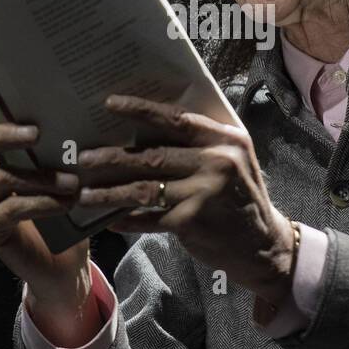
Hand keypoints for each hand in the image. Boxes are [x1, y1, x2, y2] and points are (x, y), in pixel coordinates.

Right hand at [0, 98, 89, 309]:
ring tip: (72, 181)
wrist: (64, 266)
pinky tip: (64, 203)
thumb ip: (55, 149)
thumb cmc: (64, 211)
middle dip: (3, 136)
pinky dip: (41, 203)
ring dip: (40, 177)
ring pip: (0, 178)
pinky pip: (10, 209)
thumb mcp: (61, 174)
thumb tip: (73, 115)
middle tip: (35, 132)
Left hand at [75, 93, 296, 306]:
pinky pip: (149, 218)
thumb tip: (148, 127)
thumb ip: (202, 143)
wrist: (264, 244)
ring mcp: (204, 192)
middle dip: (113, 157)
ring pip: (144, 188)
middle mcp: (217, 161)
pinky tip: (109, 221)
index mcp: (225, 138)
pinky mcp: (192, 222)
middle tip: (84, 158)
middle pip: (153, 155)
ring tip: (84, 194)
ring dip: (110, 192)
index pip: (177, 118)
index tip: (109, 104)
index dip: (140, 110)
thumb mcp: (233, 160)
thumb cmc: (239, 197)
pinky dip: (126, 220)